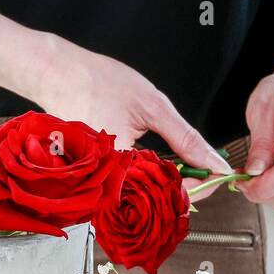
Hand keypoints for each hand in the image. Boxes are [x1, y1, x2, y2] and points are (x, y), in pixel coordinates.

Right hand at [28, 40, 231, 184]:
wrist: (57, 73)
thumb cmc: (98, 83)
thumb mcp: (153, 107)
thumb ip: (185, 139)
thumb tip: (212, 162)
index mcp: (122, 169)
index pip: (169, 194)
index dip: (198, 188)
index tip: (216, 177)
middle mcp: (106, 182)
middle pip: (156, 199)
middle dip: (184, 186)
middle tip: (203, 171)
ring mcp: (99, 181)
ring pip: (143, 193)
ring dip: (166, 181)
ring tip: (183, 168)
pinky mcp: (97, 175)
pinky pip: (127, 184)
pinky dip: (147, 175)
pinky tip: (157, 164)